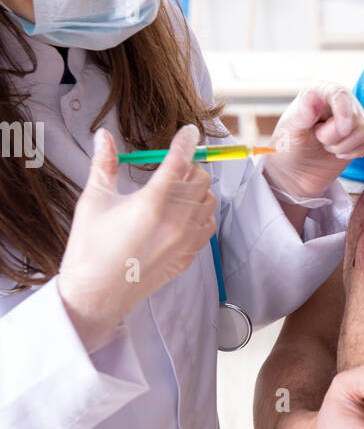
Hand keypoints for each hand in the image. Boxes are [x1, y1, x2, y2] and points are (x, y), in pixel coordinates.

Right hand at [58, 124, 216, 349]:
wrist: (97, 296)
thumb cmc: (90, 249)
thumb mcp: (93, 201)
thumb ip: (103, 165)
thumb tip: (103, 137)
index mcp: (151, 204)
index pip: (179, 162)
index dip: (186, 142)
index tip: (189, 131)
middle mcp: (175, 222)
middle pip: (199, 179)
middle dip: (188, 167)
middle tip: (169, 168)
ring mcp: (186, 241)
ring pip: (209, 201)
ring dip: (196, 190)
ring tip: (173, 191)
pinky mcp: (189, 256)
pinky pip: (209, 225)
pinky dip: (201, 214)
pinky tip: (181, 214)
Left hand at [263, 79, 363, 201]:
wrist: (296, 171)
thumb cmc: (289, 147)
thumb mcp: (289, 130)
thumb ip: (302, 113)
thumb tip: (312, 94)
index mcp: (320, 91)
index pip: (340, 95)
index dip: (343, 113)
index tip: (342, 131)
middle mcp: (341, 98)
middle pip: (354, 119)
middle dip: (335, 139)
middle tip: (318, 140)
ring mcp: (355, 114)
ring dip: (344, 147)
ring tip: (327, 146)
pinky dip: (358, 152)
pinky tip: (341, 152)